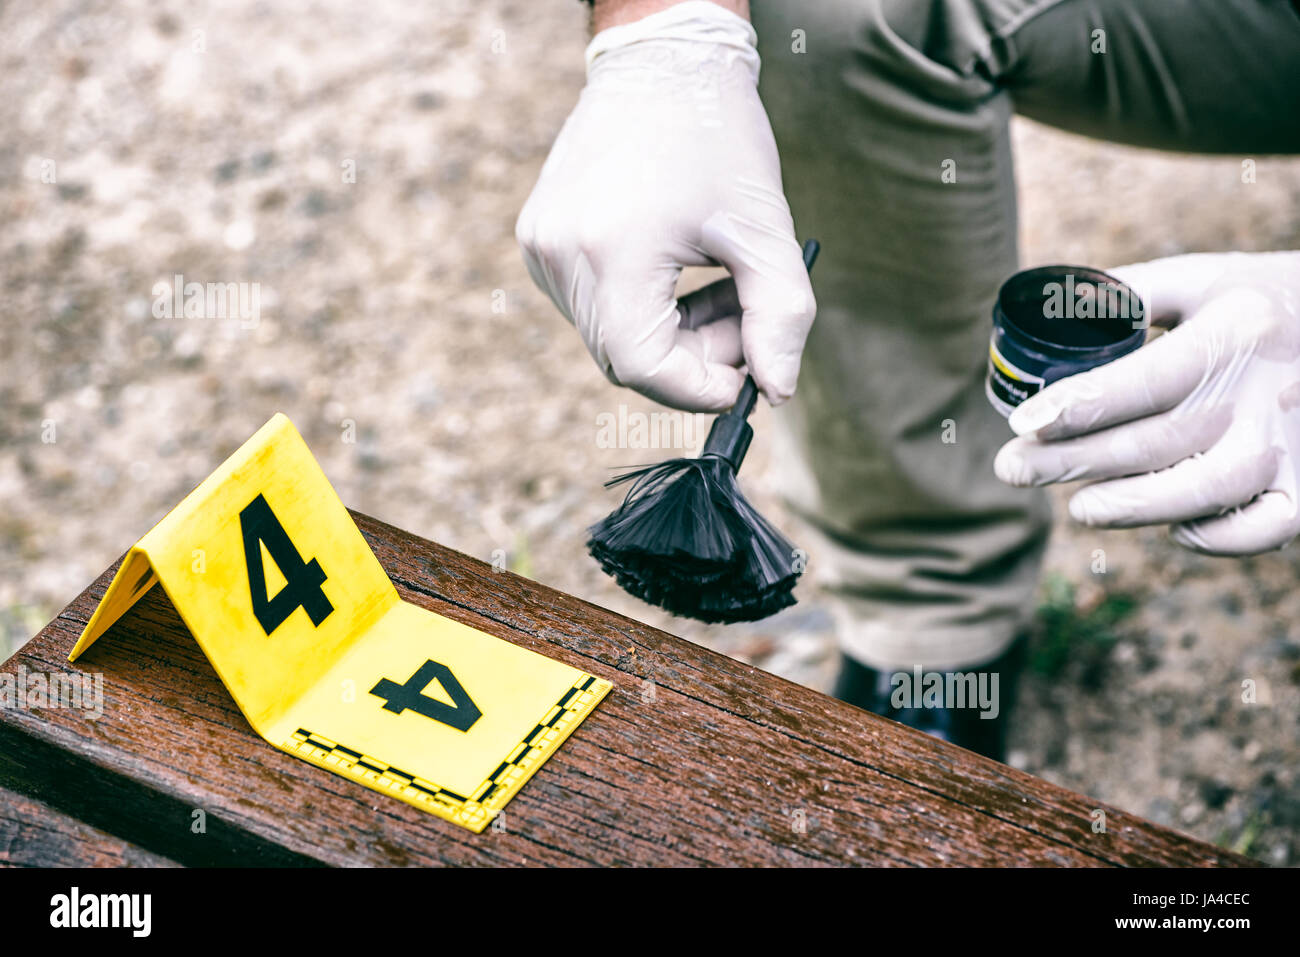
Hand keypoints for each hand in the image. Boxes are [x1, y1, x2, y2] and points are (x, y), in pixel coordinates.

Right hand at [515, 1, 814, 411]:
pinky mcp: (539, 240)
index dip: (698, 386)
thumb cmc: (718, 136)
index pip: (644, 366)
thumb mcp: (763, 226)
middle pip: (624, 359)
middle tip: (739, 316)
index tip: (744, 373)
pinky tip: (674, 268)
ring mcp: (542, 247)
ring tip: (713, 282)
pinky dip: (639, 308)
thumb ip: (779, 314)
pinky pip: (590, 307)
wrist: (661, 60)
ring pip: (608, 338)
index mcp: (612, 249)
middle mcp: (561, 254)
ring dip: (668, 333)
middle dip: (692, 357)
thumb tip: (777, 390)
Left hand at [994, 251, 1299, 555]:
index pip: (1147, 378)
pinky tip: (1174, 529)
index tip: (1022, 422)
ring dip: (1134, 506)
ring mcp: (1292, 443)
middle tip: (1012, 468)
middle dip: (1073, 460)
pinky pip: (1266, 527)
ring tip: (1078, 508)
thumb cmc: (1262, 300)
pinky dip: (1220, 538)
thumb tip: (1046, 315)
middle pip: (1158, 440)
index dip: (1080, 404)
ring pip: (1207, 491)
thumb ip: (1127, 293)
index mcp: (1236, 331)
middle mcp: (1267, 392)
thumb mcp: (1202, 279)